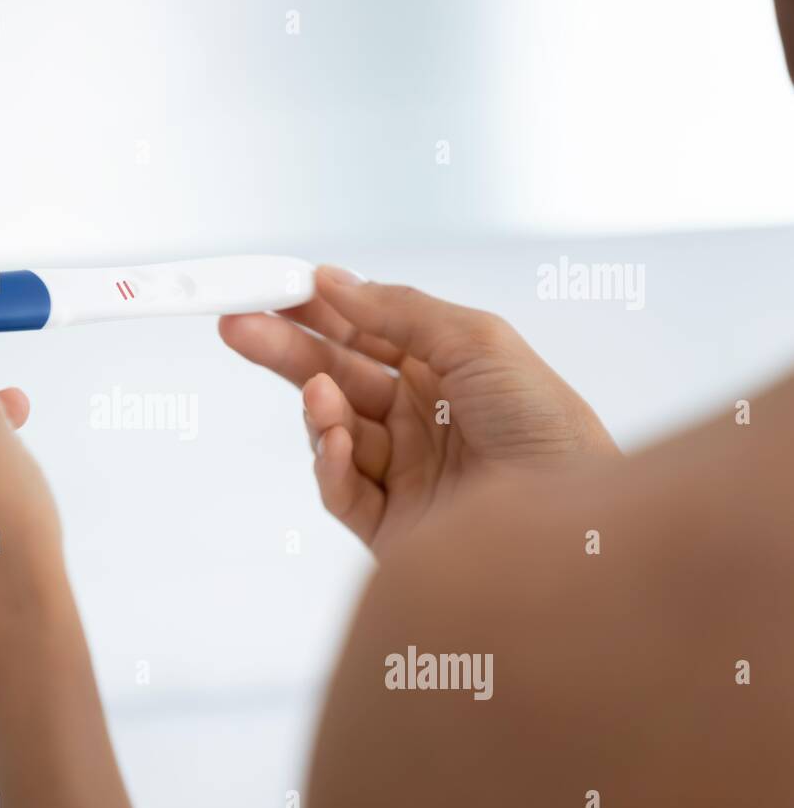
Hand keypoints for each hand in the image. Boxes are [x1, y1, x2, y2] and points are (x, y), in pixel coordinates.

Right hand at [220, 266, 618, 556]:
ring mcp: (402, 472)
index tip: (271, 288)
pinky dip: (328, 465)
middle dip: (285, 350)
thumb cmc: (544, 426)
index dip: (316, 310)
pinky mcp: (389, 524)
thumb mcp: (478, 341)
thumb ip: (400, 310)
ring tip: (315, 394)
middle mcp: (419, 418)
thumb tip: (334, 282)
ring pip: (332, 432)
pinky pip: (341, 491)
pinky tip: (332, 442)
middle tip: (235, 325)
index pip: (363, 332)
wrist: (572, 526)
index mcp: (444, 370)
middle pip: (335, 375)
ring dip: (316, 408)